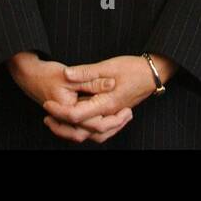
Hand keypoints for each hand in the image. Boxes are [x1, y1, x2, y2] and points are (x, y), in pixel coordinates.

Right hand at [7, 53, 132, 143]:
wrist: (28, 75)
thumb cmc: (47, 74)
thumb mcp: (70, 75)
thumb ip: (91, 80)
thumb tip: (111, 84)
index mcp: (68, 110)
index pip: (94, 122)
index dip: (113, 119)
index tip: (127, 110)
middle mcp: (66, 120)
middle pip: (93, 133)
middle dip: (113, 126)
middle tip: (128, 114)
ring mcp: (66, 122)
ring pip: (88, 133)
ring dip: (106, 128)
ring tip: (122, 116)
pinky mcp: (67, 119)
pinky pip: (83, 128)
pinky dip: (96, 124)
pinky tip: (108, 114)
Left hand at [40, 55, 161, 141]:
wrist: (153, 73)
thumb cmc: (132, 68)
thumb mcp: (108, 66)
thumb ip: (86, 72)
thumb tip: (66, 74)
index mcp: (106, 104)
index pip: (77, 115)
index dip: (59, 110)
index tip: (47, 103)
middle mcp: (110, 114)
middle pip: (82, 131)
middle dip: (62, 127)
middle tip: (47, 117)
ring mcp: (113, 116)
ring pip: (92, 135)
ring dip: (73, 131)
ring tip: (58, 121)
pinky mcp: (115, 115)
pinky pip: (99, 131)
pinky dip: (86, 129)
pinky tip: (77, 121)